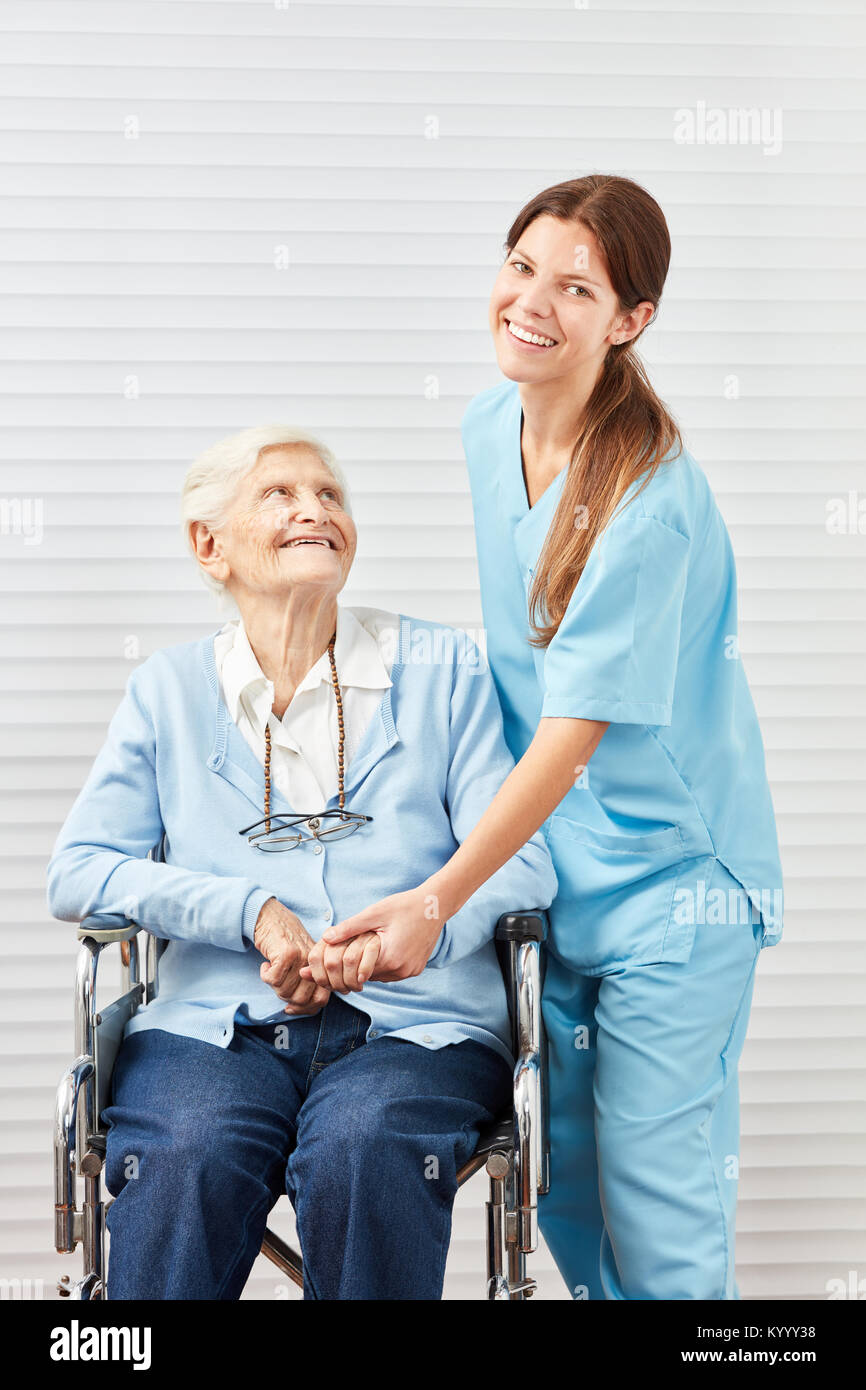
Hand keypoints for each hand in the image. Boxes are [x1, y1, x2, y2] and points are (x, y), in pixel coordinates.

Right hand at [253, 897, 330, 1015]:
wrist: (271, 916)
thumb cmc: (285, 941)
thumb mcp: (302, 960)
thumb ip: (306, 981)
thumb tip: (301, 1008)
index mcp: (321, 966)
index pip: (320, 1000)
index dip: (304, 1008)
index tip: (290, 1007)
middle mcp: (315, 963)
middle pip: (301, 999)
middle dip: (285, 997)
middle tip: (277, 983)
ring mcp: (302, 957)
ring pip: (285, 991)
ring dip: (273, 986)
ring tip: (272, 971)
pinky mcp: (287, 953)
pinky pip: (273, 980)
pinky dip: (265, 976)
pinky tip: (265, 965)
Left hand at [301, 885, 444, 983]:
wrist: (435, 904)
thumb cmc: (404, 906)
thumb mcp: (374, 914)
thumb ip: (349, 928)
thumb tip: (325, 938)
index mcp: (389, 958)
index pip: (357, 970)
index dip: (346, 962)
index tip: (340, 954)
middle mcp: (401, 970)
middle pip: (367, 974)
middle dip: (357, 964)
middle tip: (354, 947)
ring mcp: (410, 971)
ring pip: (379, 975)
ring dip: (371, 965)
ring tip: (369, 946)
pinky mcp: (416, 969)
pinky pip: (393, 972)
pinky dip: (384, 964)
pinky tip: (383, 948)